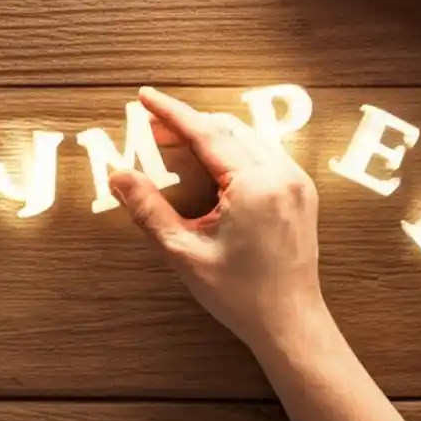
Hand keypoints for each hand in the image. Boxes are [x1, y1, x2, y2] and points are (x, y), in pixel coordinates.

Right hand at [109, 87, 322, 352]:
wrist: (289, 323)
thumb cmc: (240, 295)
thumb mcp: (184, 252)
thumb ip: (148, 210)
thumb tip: (118, 176)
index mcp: (256, 186)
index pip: (206, 133)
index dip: (171, 112)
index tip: (145, 97)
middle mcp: (282, 175)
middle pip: (227, 128)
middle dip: (187, 123)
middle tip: (150, 130)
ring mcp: (297, 182)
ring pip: (247, 136)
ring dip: (210, 134)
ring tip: (174, 145)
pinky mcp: (301, 192)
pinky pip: (264, 152)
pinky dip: (233, 148)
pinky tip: (210, 162)